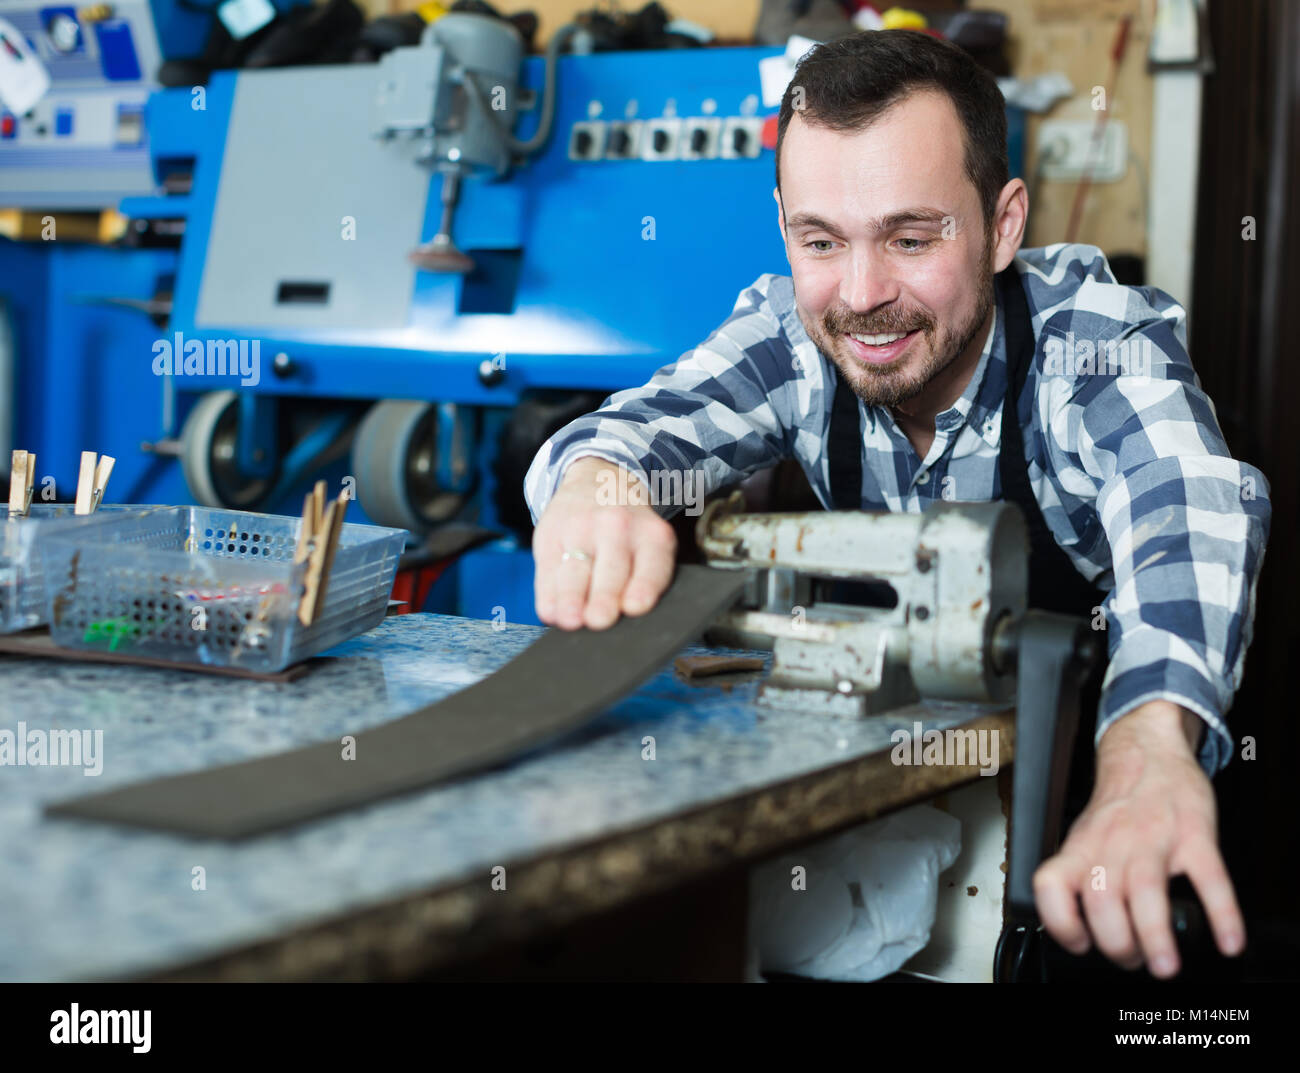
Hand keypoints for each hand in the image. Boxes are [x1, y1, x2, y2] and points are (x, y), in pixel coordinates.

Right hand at [533, 457, 676, 630]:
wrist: (599, 481)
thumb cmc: (631, 533)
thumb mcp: (650, 543)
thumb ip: (646, 578)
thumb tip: (629, 621)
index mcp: (652, 536)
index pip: (651, 565)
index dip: (643, 586)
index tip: (634, 607)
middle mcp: (617, 527)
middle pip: (611, 569)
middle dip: (605, 596)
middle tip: (600, 620)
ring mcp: (580, 529)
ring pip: (575, 571)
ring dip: (571, 599)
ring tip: (570, 621)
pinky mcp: (549, 535)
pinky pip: (547, 570)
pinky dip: (548, 595)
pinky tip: (550, 612)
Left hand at [1033, 700, 1245, 976]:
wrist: (1147, 751)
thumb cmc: (1116, 804)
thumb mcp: (1084, 837)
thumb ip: (1079, 877)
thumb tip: (1079, 928)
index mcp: (1081, 847)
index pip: (1051, 884)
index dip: (1060, 920)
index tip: (1080, 943)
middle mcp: (1112, 843)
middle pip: (1101, 897)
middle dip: (1116, 943)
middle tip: (1133, 961)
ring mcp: (1154, 838)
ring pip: (1146, 889)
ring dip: (1155, 935)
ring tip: (1166, 965)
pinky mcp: (1195, 835)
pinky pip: (1209, 878)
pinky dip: (1221, 914)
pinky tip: (1226, 939)